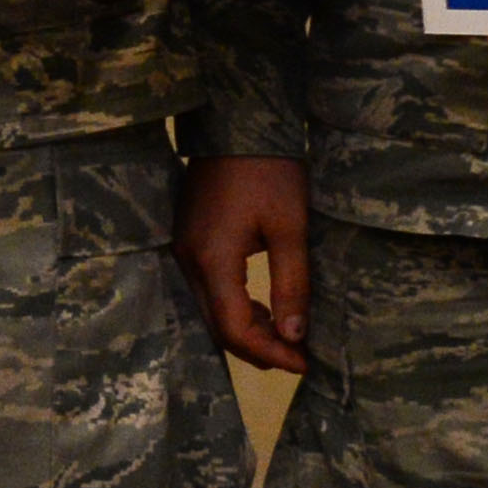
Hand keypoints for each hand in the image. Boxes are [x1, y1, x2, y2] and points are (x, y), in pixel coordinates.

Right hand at [181, 152, 311, 374]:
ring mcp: (184, 250)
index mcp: (213, 260)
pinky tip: (261, 305)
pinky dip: (234, 307)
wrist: (236, 124)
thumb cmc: (269, 171)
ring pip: (210, 311)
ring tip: (286, 334)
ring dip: (246, 329)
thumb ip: (292, 284)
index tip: (303, 362)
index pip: (235, 329)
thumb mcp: (290, 227)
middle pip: (217, 327)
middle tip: (297, 355)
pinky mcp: (188, 241)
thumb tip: (293, 336)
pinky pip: (207, 290)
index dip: (268, 353)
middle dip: (257, 348)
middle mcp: (189, 261)